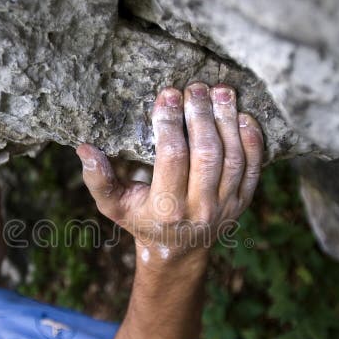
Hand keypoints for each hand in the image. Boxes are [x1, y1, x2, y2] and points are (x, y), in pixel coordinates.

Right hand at [77, 82, 262, 262]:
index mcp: (167, 208)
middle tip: (194, 87)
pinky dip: (252, 138)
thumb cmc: (142, 220)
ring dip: (227, 119)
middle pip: (206, 152)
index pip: (172, 157)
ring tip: (220, 91)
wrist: (179, 250)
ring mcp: (227, 205)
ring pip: (233, 156)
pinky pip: (253, 167)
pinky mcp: (243, 201)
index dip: (170, 122)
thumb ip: (98, 180)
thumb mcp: (114, 206)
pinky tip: (242, 114)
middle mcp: (201, 209)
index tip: (167, 94)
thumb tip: (85, 148)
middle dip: (201, 114)